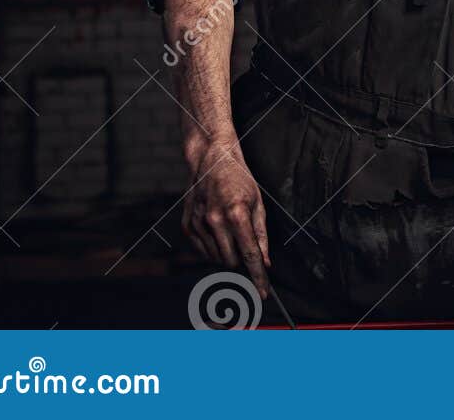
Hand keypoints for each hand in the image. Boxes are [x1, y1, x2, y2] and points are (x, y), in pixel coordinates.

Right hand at [183, 136, 270, 297]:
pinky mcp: (187, 226)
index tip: (263, 293)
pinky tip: (219, 230)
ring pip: (216, 258)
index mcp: (236, 214)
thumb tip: (266, 262)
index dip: (258, 277)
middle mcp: (214, 222)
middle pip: (232, 262)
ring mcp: (198, 224)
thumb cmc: (239, 179)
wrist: (210, 160)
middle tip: (248, 246)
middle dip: (242, 261)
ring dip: (228, 253)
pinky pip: (203, 251)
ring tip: (232, 229)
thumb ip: (261, 235)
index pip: (249, 255)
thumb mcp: (258, 203)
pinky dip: (213, 248)